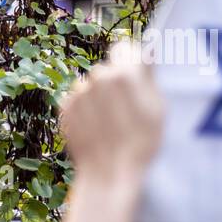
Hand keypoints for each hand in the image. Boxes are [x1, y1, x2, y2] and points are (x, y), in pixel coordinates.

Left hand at [60, 40, 164, 186]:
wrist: (110, 172)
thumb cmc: (141, 143)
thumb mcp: (157, 109)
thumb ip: (149, 76)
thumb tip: (149, 50)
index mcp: (125, 74)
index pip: (124, 48)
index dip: (130, 60)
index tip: (135, 74)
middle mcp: (99, 78)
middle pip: (108, 70)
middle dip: (115, 84)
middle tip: (127, 110)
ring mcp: (79, 93)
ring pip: (92, 86)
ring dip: (99, 98)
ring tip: (111, 124)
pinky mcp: (65, 107)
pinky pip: (78, 101)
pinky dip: (86, 111)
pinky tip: (97, 129)